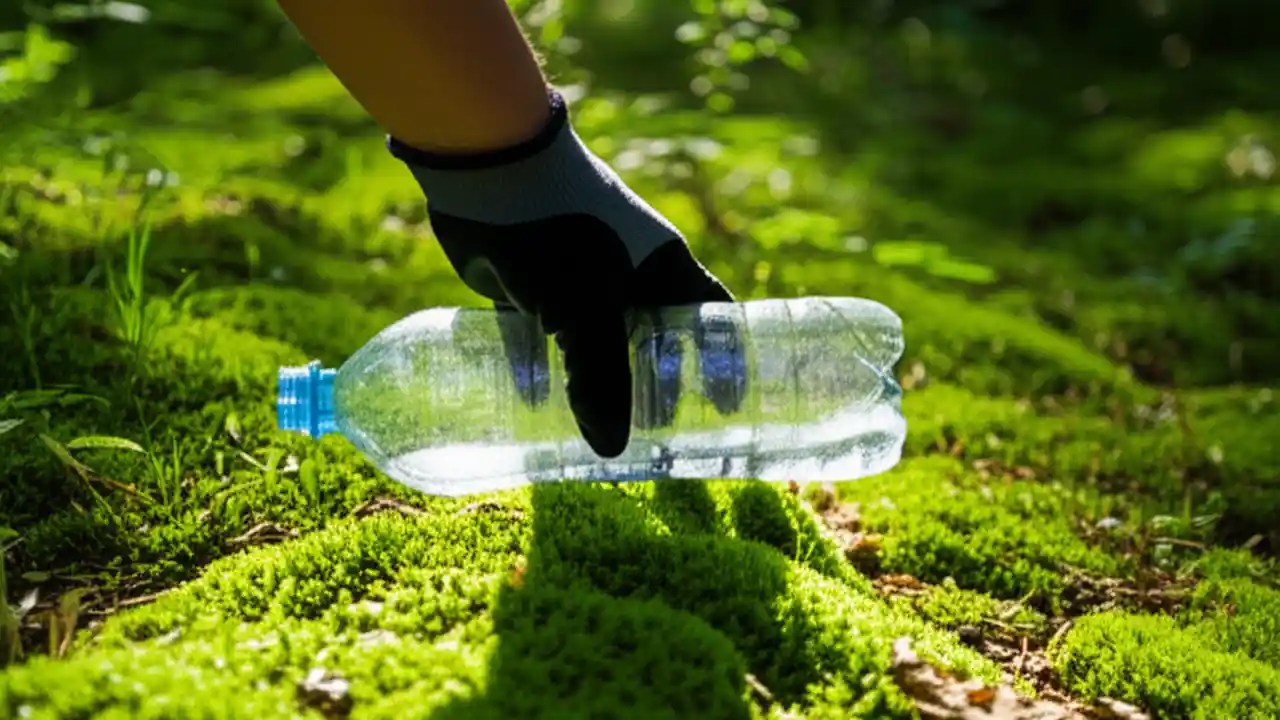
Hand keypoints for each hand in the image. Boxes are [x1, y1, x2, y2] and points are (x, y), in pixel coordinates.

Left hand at [389, 89, 740, 457]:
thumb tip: (610, 449)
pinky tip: (533, 407)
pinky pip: (542, 337)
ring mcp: (577, 277)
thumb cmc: (559, 230)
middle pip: (652, 338)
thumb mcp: (588, 308)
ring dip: (596, 383)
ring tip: (595, 431)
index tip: (726, 406)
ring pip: (594, 342)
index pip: (709, 317)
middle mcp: (626, 271)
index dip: (723, 360)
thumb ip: (600, 380)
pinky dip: (541, 369)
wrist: (489, 166)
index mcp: (662, 267)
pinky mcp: (531, 283)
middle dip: (654, 385)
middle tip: (654, 435)